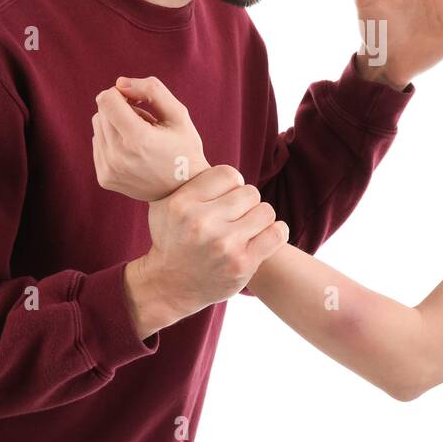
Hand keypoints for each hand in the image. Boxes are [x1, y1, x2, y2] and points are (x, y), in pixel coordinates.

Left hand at [92, 76, 207, 201]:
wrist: (183, 190)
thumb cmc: (184, 148)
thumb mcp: (178, 114)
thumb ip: (152, 91)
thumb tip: (119, 82)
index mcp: (138, 138)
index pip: (106, 100)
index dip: (120, 93)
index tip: (137, 101)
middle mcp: (119, 156)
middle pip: (101, 112)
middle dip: (120, 109)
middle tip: (144, 122)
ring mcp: (109, 169)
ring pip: (97, 127)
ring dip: (115, 125)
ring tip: (138, 138)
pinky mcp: (104, 178)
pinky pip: (98, 144)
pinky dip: (112, 141)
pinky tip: (132, 151)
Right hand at [144, 165, 289, 315]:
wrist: (169, 286)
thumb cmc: (171, 238)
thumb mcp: (165, 205)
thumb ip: (188, 180)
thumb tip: (205, 155)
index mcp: (182, 204)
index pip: (229, 174)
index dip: (231, 184)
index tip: (226, 197)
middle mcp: (202, 223)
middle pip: (250, 192)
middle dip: (246, 203)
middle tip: (236, 216)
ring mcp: (224, 245)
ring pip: (265, 210)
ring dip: (259, 218)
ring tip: (246, 228)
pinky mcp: (243, 264)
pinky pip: (277, 233)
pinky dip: (275, 232)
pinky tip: (263, 235)